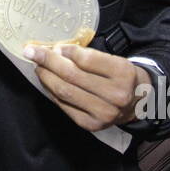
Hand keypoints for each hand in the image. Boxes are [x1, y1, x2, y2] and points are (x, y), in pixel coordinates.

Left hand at [24, 43, 152, 131]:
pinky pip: (64, 106)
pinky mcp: (91, 125)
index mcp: (123, 73)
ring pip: (65, 92)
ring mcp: (103, 113)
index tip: (53, 45)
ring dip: (46, 77)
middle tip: (32, 51)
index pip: (87, 60)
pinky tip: (47, 82)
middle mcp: (115, 95)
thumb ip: (88, 56)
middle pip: (72, 76)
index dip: (66, 51)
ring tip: (38, 67)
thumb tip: (55, 50)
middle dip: (48, 61)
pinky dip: (52, 92)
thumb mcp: (113, 60)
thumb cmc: (120, 77)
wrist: (137, 103)